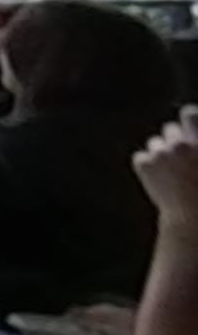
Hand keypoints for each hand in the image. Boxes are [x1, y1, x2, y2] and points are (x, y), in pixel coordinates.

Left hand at [138, 107, 197, 223]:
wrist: (193, 220)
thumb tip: (193, 143)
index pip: (189, 113)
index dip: (188, 120)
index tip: (189, 128)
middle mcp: (181, 144)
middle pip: (170, 129)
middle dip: (175, 141)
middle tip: (183, 161)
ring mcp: (160, 153)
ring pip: (155, 144)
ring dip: (161, 154)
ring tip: (174, 175)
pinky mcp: (143, 164)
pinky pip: (142, 157)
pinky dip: (148, 166)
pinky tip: (161, 181)